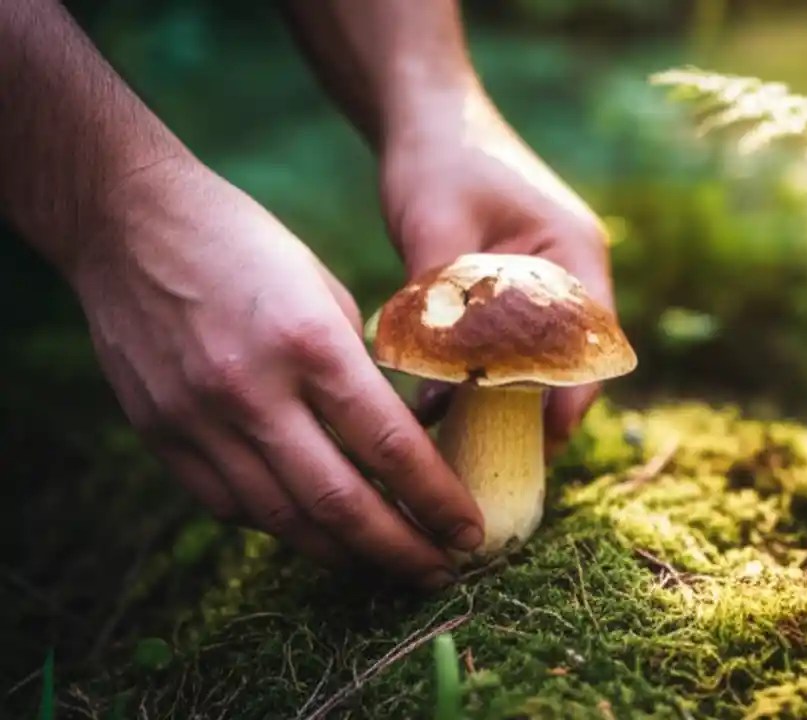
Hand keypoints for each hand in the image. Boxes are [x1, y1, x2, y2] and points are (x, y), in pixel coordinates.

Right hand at [71, 158, 481, 588]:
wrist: (129, 224)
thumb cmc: (246, 244)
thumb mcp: (323, 290)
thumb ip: (355, 368)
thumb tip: (396, 437)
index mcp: (309, 342)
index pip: (389, 445)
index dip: (436, 499)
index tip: (469, 531)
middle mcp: (252, 390)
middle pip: (339, 502)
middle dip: (400, 549)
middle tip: (440, 572)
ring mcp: (199, 419)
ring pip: (284, 519)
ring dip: (344, 553)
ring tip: (388, 564)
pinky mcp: (162, 434)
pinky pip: (231, 505)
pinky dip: (283, 526)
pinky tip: (318, 531)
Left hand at [379, 84, 613, 453]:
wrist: (426, 116)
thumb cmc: (437, 162)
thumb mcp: (436, 233)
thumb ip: (441, 312)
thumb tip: (437, 400)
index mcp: (574, 252)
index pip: (591, 343)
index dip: (572, 397)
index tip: (545, 443)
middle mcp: (572, 271)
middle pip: (573, 360)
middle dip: (543, 410)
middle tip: (509, 461)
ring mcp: (548, 280)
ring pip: (543, 357)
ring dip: (513, 396)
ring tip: (480, 446)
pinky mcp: (517, 288)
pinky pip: (514, 344)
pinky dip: (489, 374)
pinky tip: (449, 405)